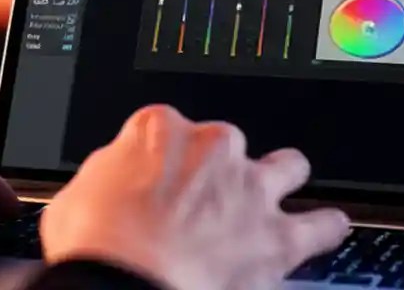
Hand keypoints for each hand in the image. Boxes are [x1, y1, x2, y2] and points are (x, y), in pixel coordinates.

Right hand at [41, 105, 349, 289]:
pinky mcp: (278, 236)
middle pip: (226, 144)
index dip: (161, 161)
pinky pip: (322, 225)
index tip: (156, 184)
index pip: (166, 130)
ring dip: (282, 181)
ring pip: (287, 167)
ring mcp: (251, 188)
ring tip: (274, 202)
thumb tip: (120, 183)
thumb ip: (112, 175)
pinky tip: (326, 229)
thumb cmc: (96, 247)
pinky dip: (325, 228)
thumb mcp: (77, 196)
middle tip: (202, 205)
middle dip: (219, 170)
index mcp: (159, 129)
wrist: (125, 287)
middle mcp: (213, 147)